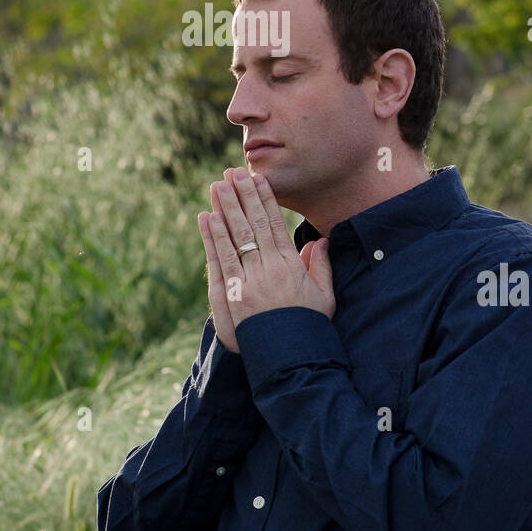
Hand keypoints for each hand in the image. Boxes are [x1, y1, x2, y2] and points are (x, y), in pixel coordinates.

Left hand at [198, 167, 334, 334]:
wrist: (290, 358)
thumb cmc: (308, 328)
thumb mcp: (324, 296)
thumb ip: (321, 267)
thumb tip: (320, 242)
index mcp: (291, 266)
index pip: (275, 224)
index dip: (265, 199)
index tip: (258, 178)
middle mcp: (269, 268)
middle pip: (253, 224)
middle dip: (242, 195)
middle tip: (232, 172)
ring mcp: (249, 280)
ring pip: (235, 237)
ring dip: (224, 209)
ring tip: (217, 185)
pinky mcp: (233, 293)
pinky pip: (221, 259)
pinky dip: (212, 237)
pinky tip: (207, 218)